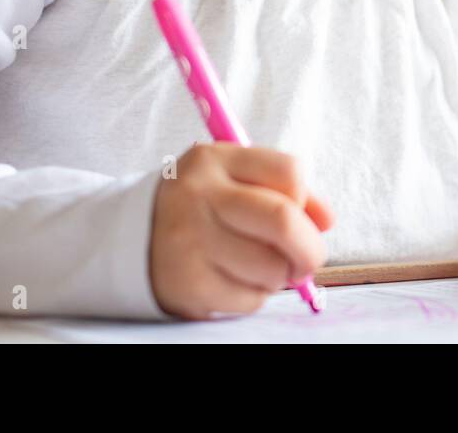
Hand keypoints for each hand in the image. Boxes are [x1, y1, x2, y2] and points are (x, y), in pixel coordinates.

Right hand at [148, 142, 332, 319]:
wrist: (130, 237)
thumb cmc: (201, 206)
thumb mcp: (234, 180)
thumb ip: (284, 191)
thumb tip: (327, 220)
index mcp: (216, 160)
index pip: (289, 172)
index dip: (307, 200)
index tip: (302, 215)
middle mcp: (200, 195)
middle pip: (282, 220)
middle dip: (309, 247)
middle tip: (308, 260)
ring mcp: (190, 240)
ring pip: (271, 266)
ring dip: (281, 275)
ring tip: (265, 269)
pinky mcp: (187, 283)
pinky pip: (249, 298)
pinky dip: (256, 295)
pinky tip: (238, 281)